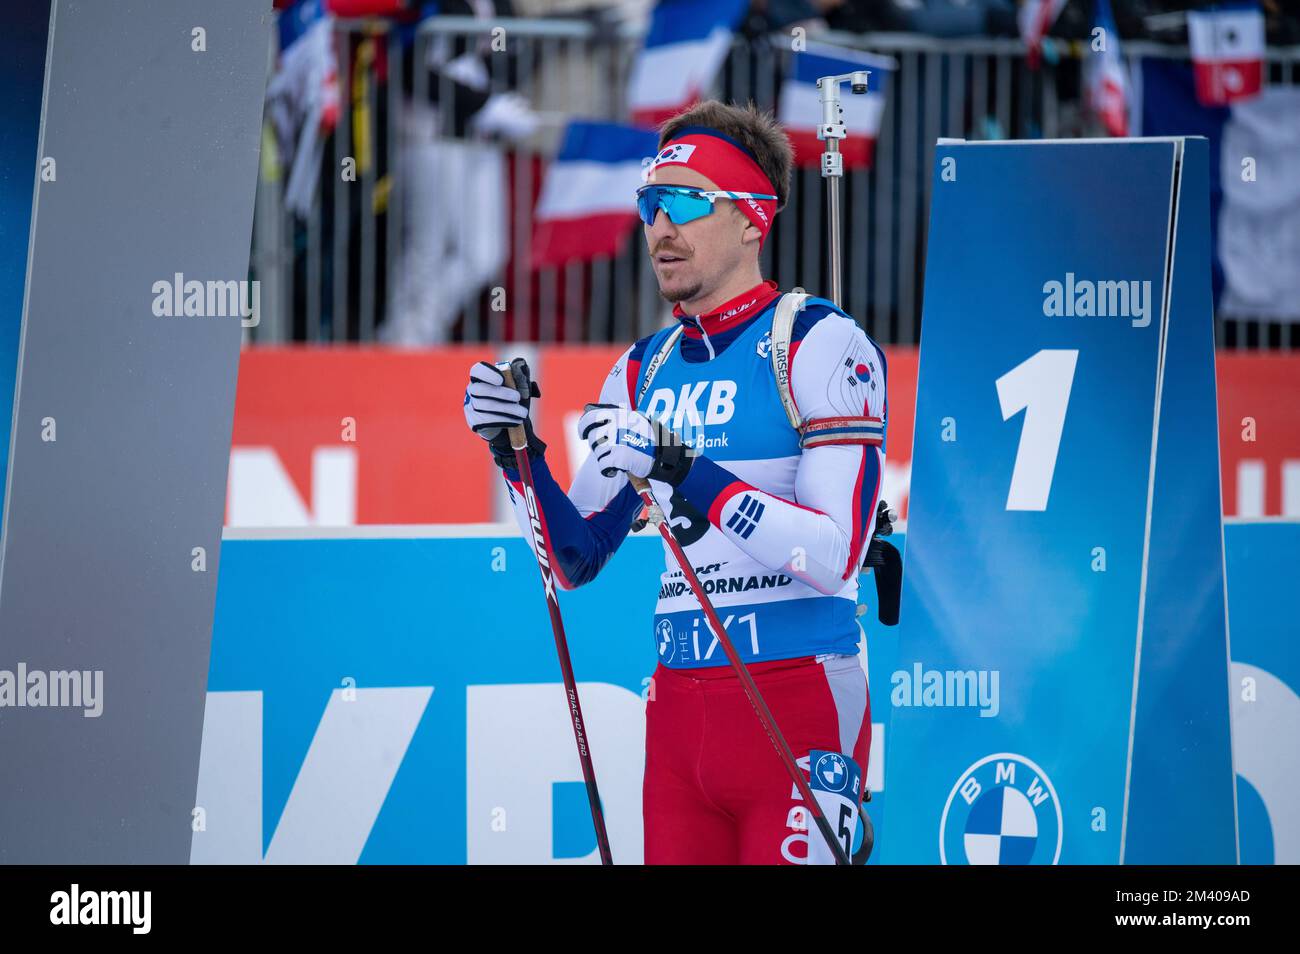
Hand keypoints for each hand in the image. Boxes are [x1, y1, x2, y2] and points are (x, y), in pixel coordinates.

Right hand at [464, 357, 545, 467]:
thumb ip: (520, 375)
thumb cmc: (511, 400)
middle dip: (501, 393)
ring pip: (486, 406)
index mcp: (481, 378)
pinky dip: (504, 420)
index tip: (502, 379)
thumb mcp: (518, 387)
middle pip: (481, 390)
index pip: (477, 371)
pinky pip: (487, 421)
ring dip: (507, 409)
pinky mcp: (474, 422)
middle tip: (518, 397)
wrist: (505, 424)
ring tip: (523, 413)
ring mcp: (471, 407)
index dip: (488, 374)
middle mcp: (472, 391)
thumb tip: (521, 364)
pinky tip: (516, 421)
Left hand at [578, 403, 694, 484]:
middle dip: (596, 446)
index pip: (591, 417)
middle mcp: (616, 425)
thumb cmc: (652, 440)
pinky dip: (608, 470)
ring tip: (618, 459)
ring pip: (598, 452)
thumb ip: (616, 418)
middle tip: (606, 451)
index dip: (584, 426)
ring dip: (604, 458)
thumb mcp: (637, 420)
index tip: (582, 433)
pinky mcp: (619, 457)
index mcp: (619, 415)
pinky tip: (615, 470)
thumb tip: (589, 410)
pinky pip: (604, 466)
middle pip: (593, 437)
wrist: (667, 455)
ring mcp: (617, 441)